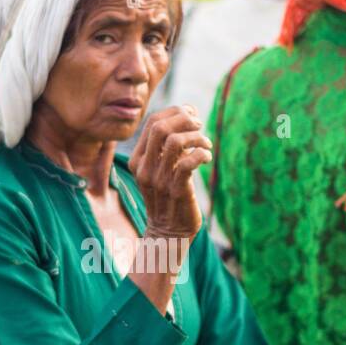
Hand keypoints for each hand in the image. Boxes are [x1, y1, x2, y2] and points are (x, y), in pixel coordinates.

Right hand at [128, 105, 211, 241]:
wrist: (168, 232)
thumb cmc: (169, 196)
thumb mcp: (162, 169)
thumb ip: (169, 144)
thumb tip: (190, 112)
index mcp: (139, 160)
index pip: (152, 122)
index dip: (175, 112)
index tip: (192, 116)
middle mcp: (146, 169)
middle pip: (160, 127)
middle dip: (185, 119)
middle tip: (200, 126)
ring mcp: (160, 180)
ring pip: (175, 142)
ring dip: (196, 137)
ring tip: (206, 144)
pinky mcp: (177, 191)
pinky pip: (188, 163)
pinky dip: (201, 154)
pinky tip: (206, 157)